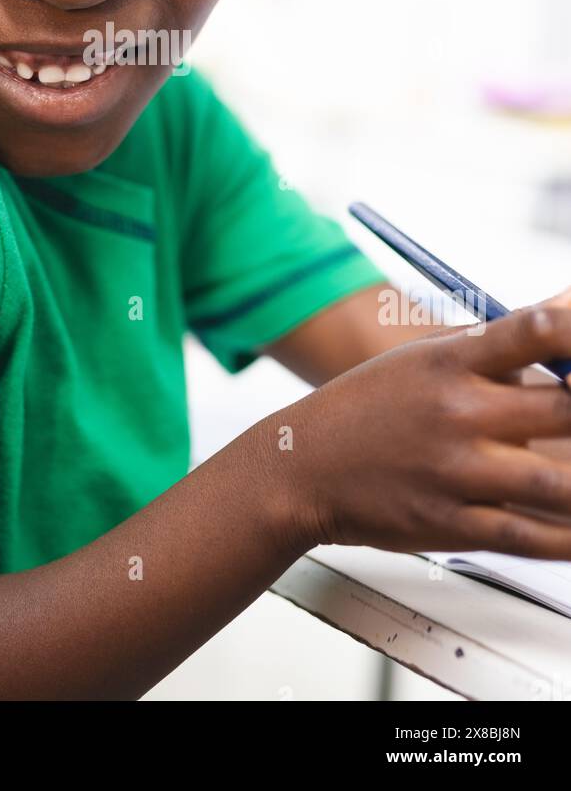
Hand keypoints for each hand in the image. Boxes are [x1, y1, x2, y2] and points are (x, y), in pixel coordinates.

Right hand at [277, 293, 570, 556]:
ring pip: (562, 481)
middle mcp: (458, 412)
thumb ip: (502, 343)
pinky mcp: (453, 523)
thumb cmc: (373, 406)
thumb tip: (568, 313)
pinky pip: (533, 534)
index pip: (538, 330)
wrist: (303, 467)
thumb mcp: (427, 357)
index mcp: (452, 360)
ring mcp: (458, 472)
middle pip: (566, 408)